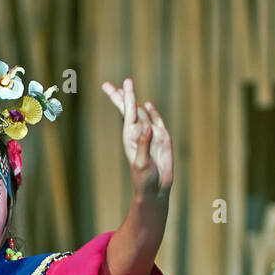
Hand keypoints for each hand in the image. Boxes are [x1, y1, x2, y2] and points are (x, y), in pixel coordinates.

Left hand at [102, 77, 172, 198]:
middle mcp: (139, 133)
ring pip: (142, 113)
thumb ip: (144, 144)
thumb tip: (148, 126)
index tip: (114, 87)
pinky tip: (148, 105)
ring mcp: (151, 135)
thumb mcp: (142, 163)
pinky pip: (157, 121)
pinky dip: (153, 112)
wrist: (155, 190)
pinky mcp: (163, 139)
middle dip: (123, 96)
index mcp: (130, 137)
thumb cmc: (144, 179)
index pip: (125, 113)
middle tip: (111, 84)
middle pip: (130, 110)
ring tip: (127, 87)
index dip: (121, 99)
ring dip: (135, 101)